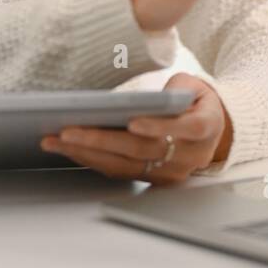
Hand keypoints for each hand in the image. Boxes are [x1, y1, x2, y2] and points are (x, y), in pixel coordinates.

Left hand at [39, 73, 231, 184]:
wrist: (211, 130)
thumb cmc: (195, 101)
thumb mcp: (193, 86)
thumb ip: (173, 90)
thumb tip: (138, 99)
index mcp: (205, 128)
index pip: (184, 129)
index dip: (158, 127)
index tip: (132, 122)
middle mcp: (189, 156)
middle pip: (142, 150)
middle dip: (102, 141)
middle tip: (68, 131)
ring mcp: (170, 172)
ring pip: (126, 166)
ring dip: (87, 154)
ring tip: (56, 141)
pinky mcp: (153, 180)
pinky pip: (120, 172)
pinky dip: (92, 161)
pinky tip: (69, 149)